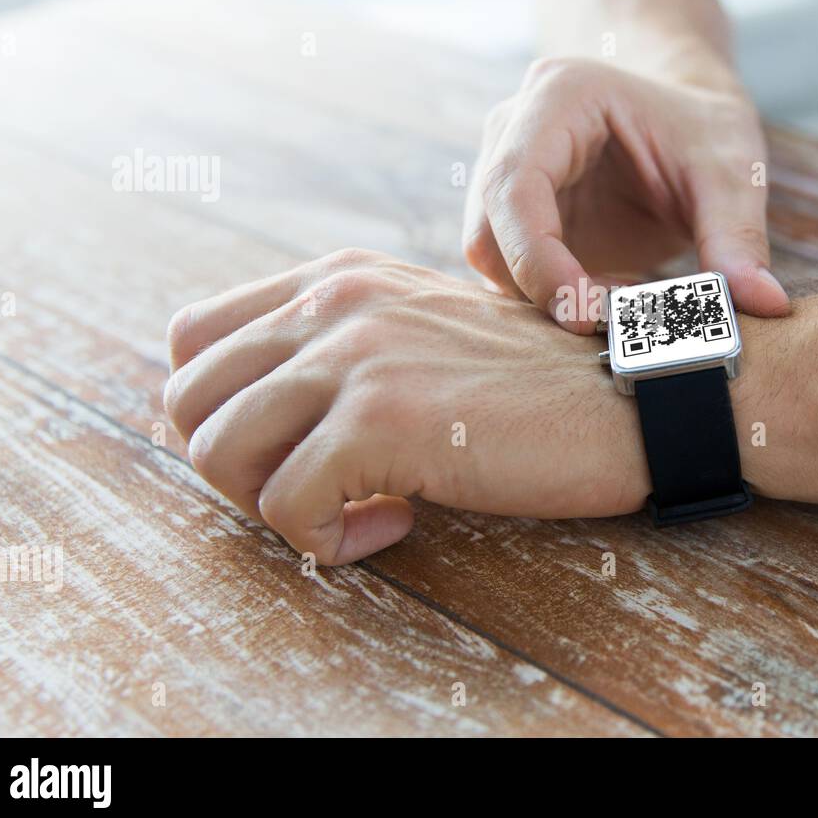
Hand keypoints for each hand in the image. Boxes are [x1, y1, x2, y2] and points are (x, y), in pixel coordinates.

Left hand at [163, 250, 656, 564]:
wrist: (629, 392)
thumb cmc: (537, 379)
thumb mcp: (426, 330)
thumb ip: (349, 347)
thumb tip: (271, 413)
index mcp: (337, 278)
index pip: (195, 336)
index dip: (218, 408)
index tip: (287, 446)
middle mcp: (332, 303)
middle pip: (188, 397)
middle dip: (235, 465)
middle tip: (313, 488)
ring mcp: (354, 358)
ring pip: (217, 452)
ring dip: (274, 506)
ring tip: (355, 511)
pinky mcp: (383, 420)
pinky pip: (287, 506)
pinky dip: (328, 539)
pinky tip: (396, 524)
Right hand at [462, 57, 789, 332]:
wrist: (686, 115)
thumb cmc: (703, 128)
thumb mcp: (732, 171)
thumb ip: (738, 236)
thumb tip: (763, 303)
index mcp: (559, 96)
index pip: (514, 187)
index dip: (538, 259)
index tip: (584, 313)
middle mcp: (514, 131)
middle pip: (488, 231)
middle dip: (541, 289)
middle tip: (616, 322)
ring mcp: (504, 174)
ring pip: (490, 258)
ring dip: (545, 297)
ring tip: (624, 301)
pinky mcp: (514, 218)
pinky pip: (511, 272)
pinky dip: (552, 297)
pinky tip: (609, 293)